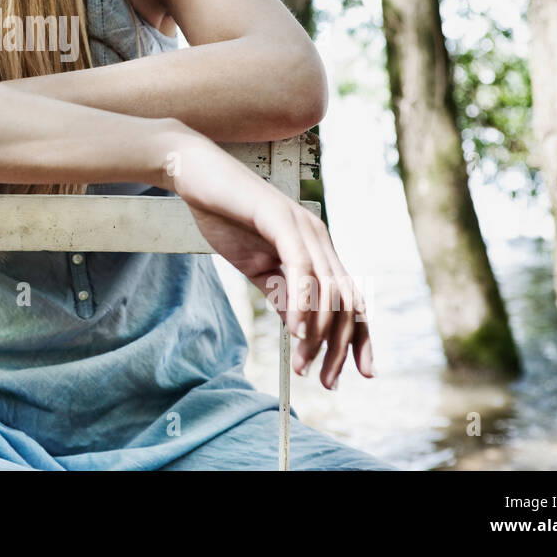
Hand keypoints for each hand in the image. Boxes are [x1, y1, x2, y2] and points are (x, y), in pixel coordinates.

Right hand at [166, 135, 373, 390]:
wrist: (197, 176)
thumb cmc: (223, 216)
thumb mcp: (255, 265)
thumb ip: (279, 291)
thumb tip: (298, 326)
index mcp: (316, 248)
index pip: (351, 298)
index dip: (359, 338)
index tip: (357, 373)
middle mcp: (318, 237)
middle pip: (348, 301)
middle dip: (340, 347)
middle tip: (326, 380)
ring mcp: (303, 227)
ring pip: (328, 291)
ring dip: (318, 334)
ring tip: (305, 364)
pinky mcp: (281, 220)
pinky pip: (301, 268)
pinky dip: (303, 302)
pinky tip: (295, 331)